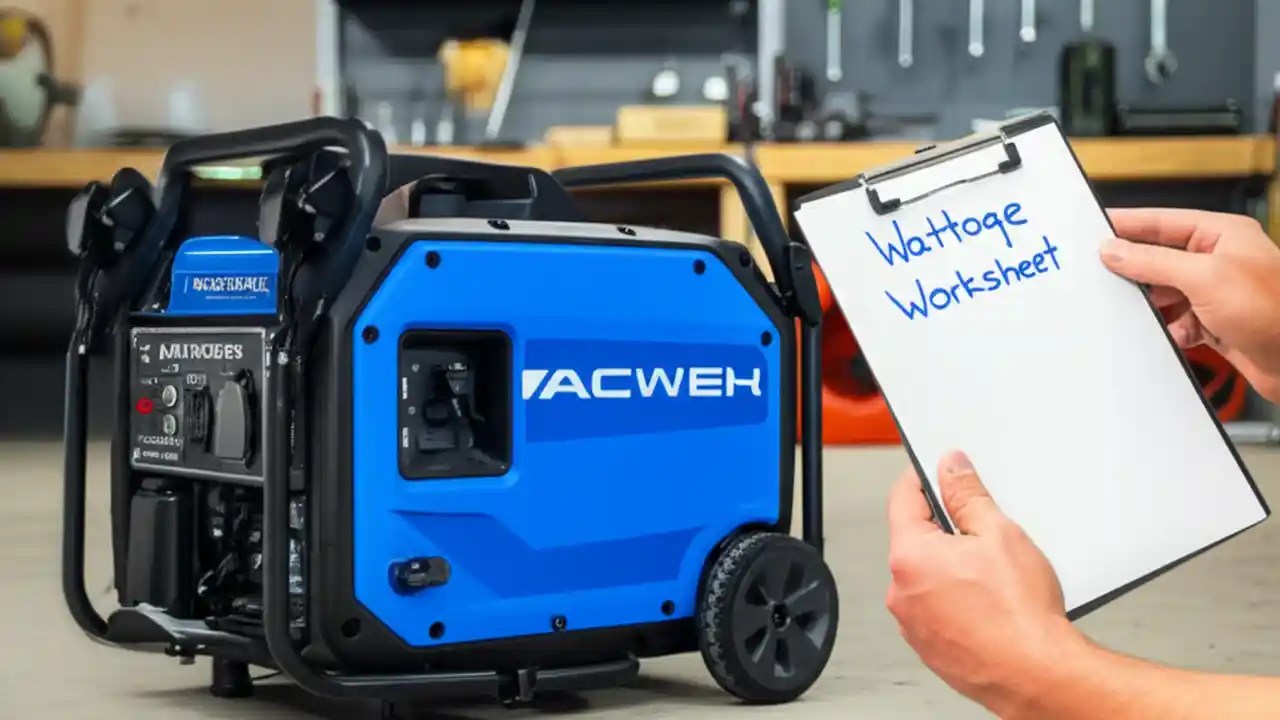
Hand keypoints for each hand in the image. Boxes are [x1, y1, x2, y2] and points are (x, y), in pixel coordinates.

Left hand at [886, 451, 1084, 715]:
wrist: (1036, 674)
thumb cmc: (1019, 613)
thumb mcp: (999, 533)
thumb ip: (967, 494)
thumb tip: (951, 467)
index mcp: (909, 556)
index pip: (902, 498)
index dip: (922, 479)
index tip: (938, 471)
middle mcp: (900, 590)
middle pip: (914, 539)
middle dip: (944, 528)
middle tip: (982, 530)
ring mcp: (912, 622)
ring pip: (926, 576)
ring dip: (950, 567)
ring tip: (991, 575)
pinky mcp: (928, 645)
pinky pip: (935, 607)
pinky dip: (954, 598)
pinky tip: (987, 602)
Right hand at [1102, 208, 1279, 402]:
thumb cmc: (1276, 310)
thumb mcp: (1205, 277)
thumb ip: (1154, 261)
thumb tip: (1116, 250)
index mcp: (1222, 234)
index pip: (1162, 222)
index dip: (1126, 224)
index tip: (1094, 229)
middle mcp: (1219, 260)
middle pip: (1159, 258)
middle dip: (1135, 270)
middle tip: (1103, 274)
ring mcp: (1216, 293)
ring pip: (1165, 293)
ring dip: (1152, 305)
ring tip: (1135, 310)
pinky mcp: (1216, 323)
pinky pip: (1178, 322)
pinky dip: (1170, 329)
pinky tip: (1170, 333)